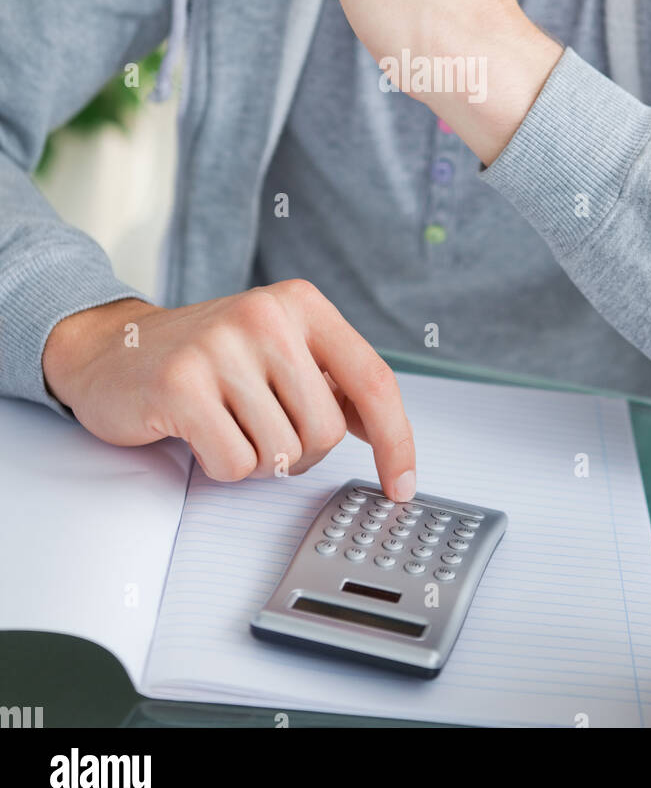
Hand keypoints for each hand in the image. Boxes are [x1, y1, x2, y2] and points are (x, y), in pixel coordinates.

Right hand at [41, 285, 415, 499]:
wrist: (113, 350)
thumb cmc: (206, 358)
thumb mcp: (280, 350)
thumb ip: (333, 383)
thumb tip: (387, 433)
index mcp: (302, 303)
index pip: (373, 380)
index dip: (396, 440)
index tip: (401, 484)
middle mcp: (267, 315)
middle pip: (326, 431)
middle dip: (299, 451)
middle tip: (261, 427)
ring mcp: (222, 346)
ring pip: (281, 454)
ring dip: (256, 458)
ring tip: (227, 422)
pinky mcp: (181, 383)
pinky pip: (235, 464)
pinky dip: (221, 466)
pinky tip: (199, 431)